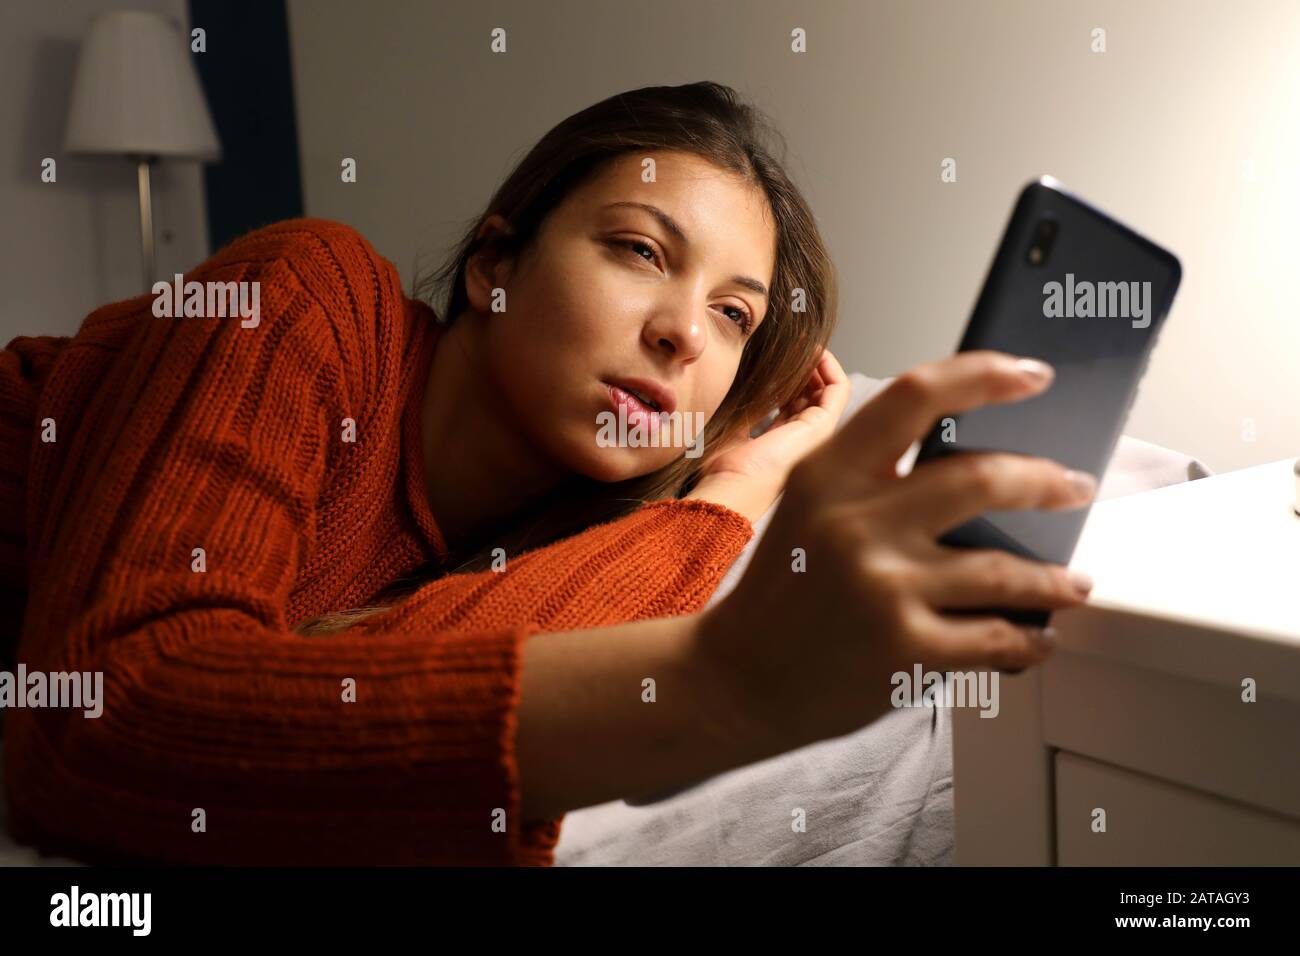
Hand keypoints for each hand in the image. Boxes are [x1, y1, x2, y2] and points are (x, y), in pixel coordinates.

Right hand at [694, 349, 1097, 750]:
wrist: (739, 677)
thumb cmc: (783, 590)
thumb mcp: (810, 508)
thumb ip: (875, 476)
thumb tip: (983, 459)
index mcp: (829, 474)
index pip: (917, 395)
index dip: (985, 375)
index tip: (1032, 374)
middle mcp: (855, 523)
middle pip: (983, 478)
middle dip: (1047, 481)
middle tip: (1073, 487)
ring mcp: (882, 588)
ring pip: (1006, 571)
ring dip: (1055, 578)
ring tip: (1072, 581)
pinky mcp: (904, 649)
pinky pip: (996, 638)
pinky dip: (1030, 640)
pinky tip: (1037, 637)